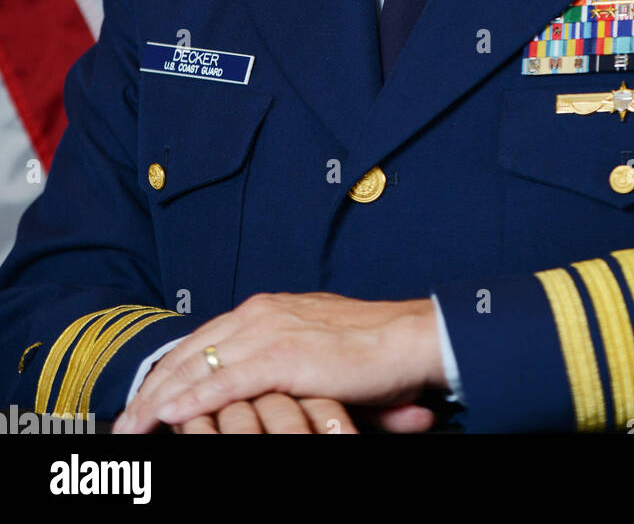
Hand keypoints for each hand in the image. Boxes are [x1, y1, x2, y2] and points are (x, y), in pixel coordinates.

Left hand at [113, 291, 445, 433]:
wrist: (408, 338)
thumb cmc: (371, 348)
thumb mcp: (313, 345)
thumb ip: (280, 358)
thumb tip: (254, 384)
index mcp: (267, 308)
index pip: (202, 339)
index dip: (168, 370)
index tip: (145, 397)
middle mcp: (261, 313)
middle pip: (190, 351)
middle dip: (152, 387)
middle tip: (124, 418)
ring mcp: (270, 332)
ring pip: (198, 367)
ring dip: (159, 399)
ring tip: (132, 425)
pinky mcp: (283, 357)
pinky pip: (225, 382)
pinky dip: (192, 400)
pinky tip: (168, 417)